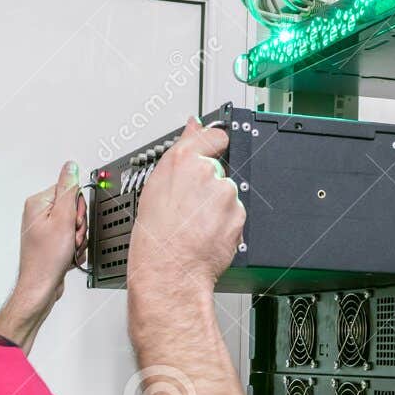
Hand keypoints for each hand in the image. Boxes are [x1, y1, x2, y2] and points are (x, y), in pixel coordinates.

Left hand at [0, 161, 85, 350]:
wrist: (41, 287)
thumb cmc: (46, 259)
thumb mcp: (62, 220)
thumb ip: (68, 190)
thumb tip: (70, 167)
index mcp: (38, 202)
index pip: (70, 191)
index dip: (77, 209)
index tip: (72, 222)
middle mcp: (38, 213)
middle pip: (73, 208)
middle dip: (78, 225)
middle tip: (70, 237)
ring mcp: (44, 228)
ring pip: (74, 224)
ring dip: (77, 238)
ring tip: (68, 248)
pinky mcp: (50, 241)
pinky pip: (71, 237)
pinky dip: (74, 247)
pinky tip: (68, 255)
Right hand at [127, 118, 242, 302]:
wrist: (170, 270)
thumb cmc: (156, 235)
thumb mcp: (156, 184)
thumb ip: (183, 148)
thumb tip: (194, 125)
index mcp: (182, 160)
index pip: (213, 136)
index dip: (214, 144)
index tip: (214, 146)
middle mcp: (207, 173)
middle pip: (218, 171)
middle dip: (209, 186)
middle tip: (189, 208)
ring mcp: (225, 194)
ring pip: (226, 194)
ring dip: (216, 207)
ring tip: (195, 225)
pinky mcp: (238, 214)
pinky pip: (235, 214)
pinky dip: (225, 223)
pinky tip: (206, 234)